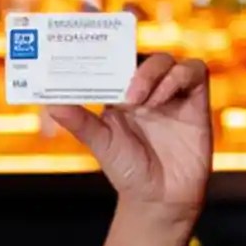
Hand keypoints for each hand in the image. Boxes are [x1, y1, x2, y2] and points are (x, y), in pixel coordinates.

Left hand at [48, 53, 212, 221]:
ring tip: (137, 101)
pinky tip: (159, 101)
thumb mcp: (99, 142)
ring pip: (166, 60)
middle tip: (117, 84)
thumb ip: (78, 121)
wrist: (160, 198)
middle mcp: (145, 89)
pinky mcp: (195, 101)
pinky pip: (195, 72)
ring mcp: (171, 93)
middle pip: (140, 55)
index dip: (103, 51)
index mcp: (119, 93)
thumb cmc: (127, 168)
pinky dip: (177, 78)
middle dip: (128, 61)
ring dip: (151, 73)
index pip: (114, 60)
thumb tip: (51, 104)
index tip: (88, 48)